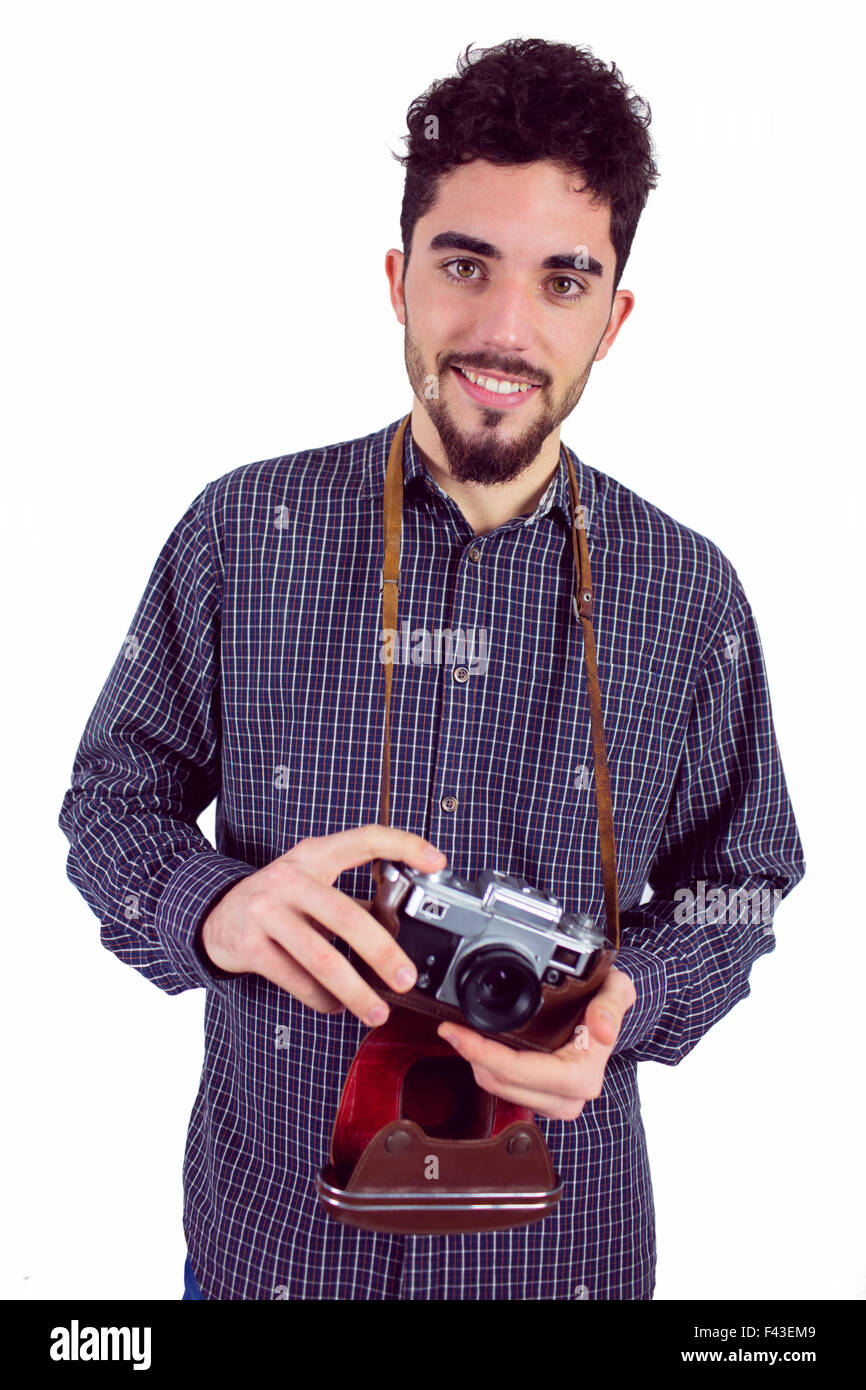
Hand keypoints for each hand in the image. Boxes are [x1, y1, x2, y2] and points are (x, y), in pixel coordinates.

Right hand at [199, 826, 446, 1027]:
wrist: (213, 915)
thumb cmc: (276, 901)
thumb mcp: (311, 884)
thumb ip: (351, 900)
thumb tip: (401, 927)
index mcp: (314, 856)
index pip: (364, 838)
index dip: (403, 845)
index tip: (436, 861)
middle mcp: (290, 878)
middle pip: (346, 916)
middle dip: (382, 953)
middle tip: (406, 978)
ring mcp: (267, 911)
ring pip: (321, 958)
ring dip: (354, 991)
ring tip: (376, 1011)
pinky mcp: (250, 944)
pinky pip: (296, 979)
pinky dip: (322, 999)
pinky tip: (336, 1006)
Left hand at [435, 967, 635, 1119]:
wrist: (610, 1017)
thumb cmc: (609, 1002)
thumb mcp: (618, 989)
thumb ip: (612, 1004)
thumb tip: (601, 1029)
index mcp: (582, 1077)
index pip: (518, 1071)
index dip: (481, 1052)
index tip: (455, 1032)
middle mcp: (569, 1097)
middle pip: (501, 1084)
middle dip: (471, 1056)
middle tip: (449, 1029)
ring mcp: (555, 1103)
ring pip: (499, 1090)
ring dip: (477, 1063)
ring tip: (460, 1034)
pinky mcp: (543, 1101)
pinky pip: (506, 1089)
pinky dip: (488, 1067)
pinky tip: (479, 1046)